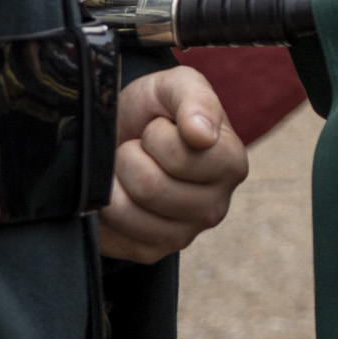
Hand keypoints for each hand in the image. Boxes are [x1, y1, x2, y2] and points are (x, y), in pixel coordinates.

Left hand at [98, 66, 249, 262]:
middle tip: (138, 148)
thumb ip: (195, 97)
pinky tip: (120, 191)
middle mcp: (216, 207)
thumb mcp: (174, 85)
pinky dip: (105, 205)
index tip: (158, 127)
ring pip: (129, 210)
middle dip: (130, 157)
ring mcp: (185, 234)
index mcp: (231, 164)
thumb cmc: (152, 112)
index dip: (157, 135)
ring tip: (128, 168)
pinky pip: (114, 233)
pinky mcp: (152, 253)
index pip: (181, 156)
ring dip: (116, 180)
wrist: (120, 137)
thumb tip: (202, 134)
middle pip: (151, 187)